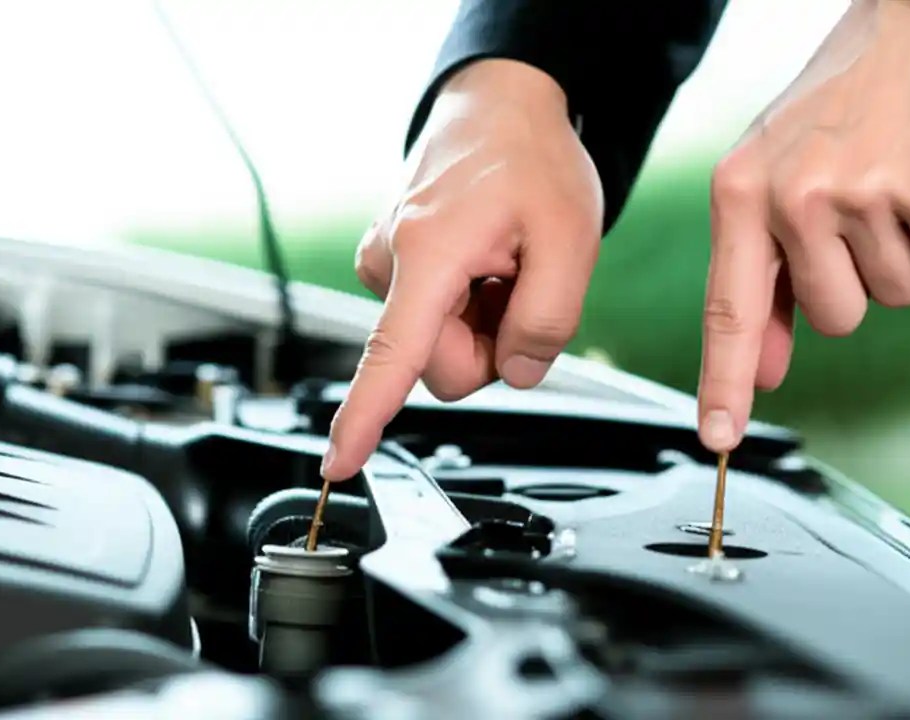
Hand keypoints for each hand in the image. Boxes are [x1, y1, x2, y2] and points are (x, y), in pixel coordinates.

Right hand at [321, 59, 603, 480]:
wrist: (501, 107)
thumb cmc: (531, 160)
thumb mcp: (572, 240)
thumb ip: (548, 321)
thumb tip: (515, 373)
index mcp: (428, 253)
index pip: (391, 357)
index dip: (364, 418)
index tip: (338, 464)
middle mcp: (389, 261)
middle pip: (436, 366)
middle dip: (489, 348)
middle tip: (522, 289)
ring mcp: (384, 263)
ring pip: (436, 346)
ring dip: (480, 325)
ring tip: (504, 267)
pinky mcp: (389, 266)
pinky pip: (431, 319)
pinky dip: (466, 306)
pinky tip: (485, 265)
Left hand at [697, 0, 909, 452]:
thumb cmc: (830, 121)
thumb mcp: (767, 185)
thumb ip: (759, 281)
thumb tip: (762, 370)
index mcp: (738, 195)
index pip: (727, 308)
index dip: (724, 382)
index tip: (719, 439)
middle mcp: (792, 197)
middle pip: (836, 317)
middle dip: (855, 283)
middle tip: (857, 215)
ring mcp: (861, 194)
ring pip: (893, 296)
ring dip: (901, 256)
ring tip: (888, 189)